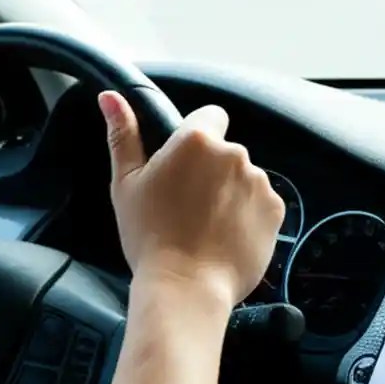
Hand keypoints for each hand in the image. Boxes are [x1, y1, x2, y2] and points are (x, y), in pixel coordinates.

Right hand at [99, 91, 284, 311]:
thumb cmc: (150, 236)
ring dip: (230, 192)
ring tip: (206, 226)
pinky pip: (261, 202)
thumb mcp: (126, 183)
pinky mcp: (275, 210)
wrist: (186, 287)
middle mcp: (234, 154)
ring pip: (244, 177)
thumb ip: (123, 134)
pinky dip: (248, 215)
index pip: (210, 116)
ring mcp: (259, 182)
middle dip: (212, 169)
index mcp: (197, 140)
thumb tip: (110, 96)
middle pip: (226, 151)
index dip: (197, 137)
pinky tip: (226, 236)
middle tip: (187, 204)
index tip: (184, 164)